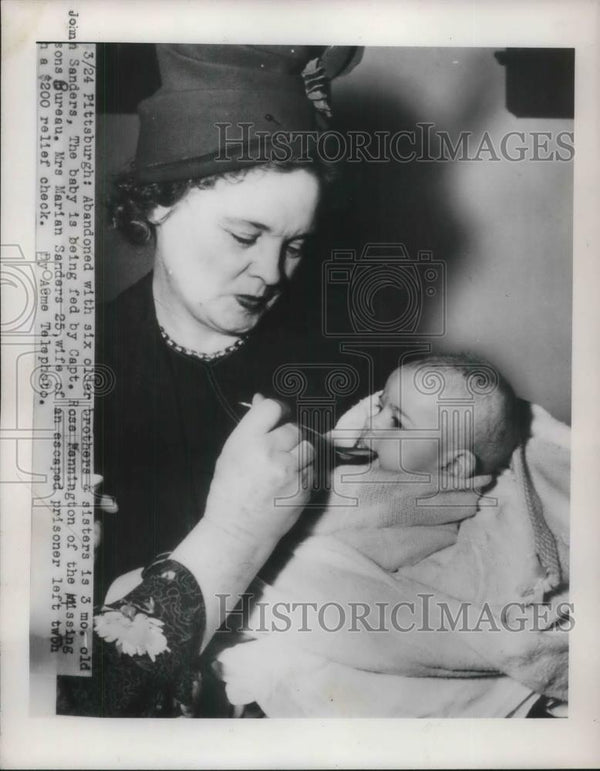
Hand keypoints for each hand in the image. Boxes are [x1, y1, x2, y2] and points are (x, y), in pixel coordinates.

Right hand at [204, 394, 314, 547]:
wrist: (237, 531)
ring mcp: (290, 471)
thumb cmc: (230, 491)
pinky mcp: (304, 488)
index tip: (279, 417)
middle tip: (278, 451)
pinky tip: (288, 484)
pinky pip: (313, 469)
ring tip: (284, 468)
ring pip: (308, 447)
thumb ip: (250, 426)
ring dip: (300, 453)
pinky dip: (304, 473)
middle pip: (295, 428)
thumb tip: (262, 399)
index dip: (278, 410)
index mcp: (247, 440)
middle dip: (289, 437)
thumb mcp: (230, 452)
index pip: (273, 407)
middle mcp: (270, 452)